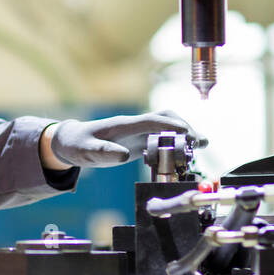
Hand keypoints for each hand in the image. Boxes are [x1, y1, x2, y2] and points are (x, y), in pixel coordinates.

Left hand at [40, 110, 206, 168]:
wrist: (71, 142)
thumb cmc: (77, 144)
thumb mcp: (86, 150)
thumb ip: (103, 152)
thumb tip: (123, 156)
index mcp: (123, 125)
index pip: (151, 121)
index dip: (169, 125)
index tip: (187, 132)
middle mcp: (134, 125)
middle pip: (165, 118)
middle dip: (184, 127)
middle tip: (199, 142)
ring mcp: (137, 132)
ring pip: (166, 127)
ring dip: (184, 133)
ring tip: (202, 145)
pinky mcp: (138, 142)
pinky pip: (162, 139)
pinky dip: (177, 144)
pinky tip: (187, 153)